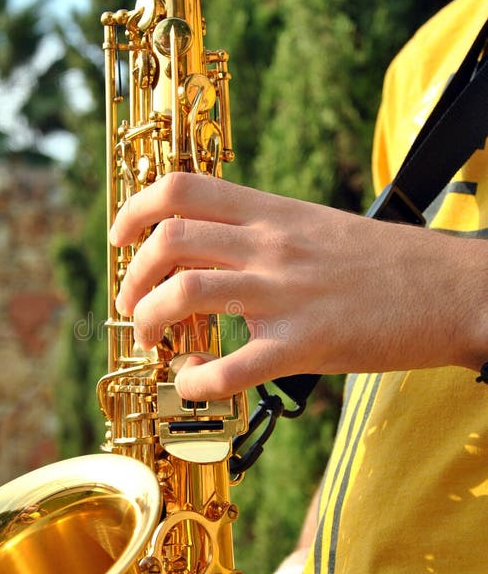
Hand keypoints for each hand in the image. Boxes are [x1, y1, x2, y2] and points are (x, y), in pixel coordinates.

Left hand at [110, 173, 485, 401]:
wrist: (452, 289)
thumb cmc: (384, 263)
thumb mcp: (315, 227)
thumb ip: (261, 233)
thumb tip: (209, 253)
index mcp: (272, 212)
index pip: (181, 189)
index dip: (134, 211)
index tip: (120, 240)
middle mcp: (270, 246)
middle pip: (168, 241)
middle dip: (131, 279)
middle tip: (132, 307)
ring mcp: (285, 294)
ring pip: (185, 295)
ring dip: (149, 322)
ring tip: (153, 343)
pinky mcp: (305, 346)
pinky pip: (229, 369)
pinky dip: (196, 383)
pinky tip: (195, 385)